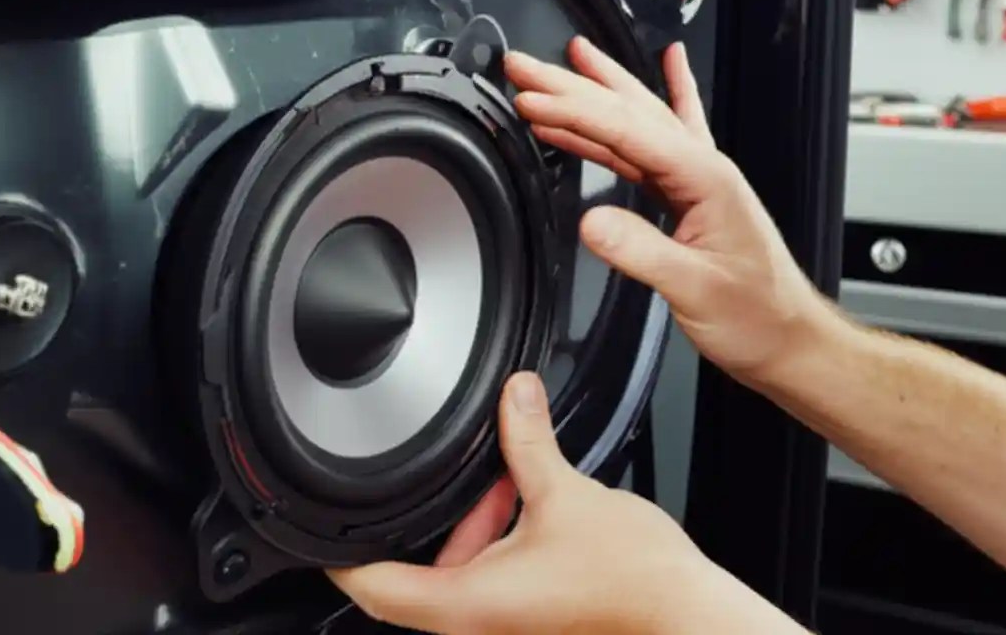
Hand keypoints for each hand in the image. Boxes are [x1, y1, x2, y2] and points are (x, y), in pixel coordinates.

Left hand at [328, 373, 805, 634]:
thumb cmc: (634, 581)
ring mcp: (506, 626)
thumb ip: (528, 440)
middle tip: (466, 478)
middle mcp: (480, 625)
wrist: (686, 615)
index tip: (319, 529)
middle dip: (436, 518)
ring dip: (473, 528)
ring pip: (457, 577)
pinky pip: (491, 582)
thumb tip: (514, 395)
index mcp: (468, 605)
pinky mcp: (531, 621)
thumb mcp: (567, 493)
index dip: (337, 555)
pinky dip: (497, 543)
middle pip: (414, 576)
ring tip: (512, 486)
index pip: (371, 586)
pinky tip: (532, 509)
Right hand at [505, 37, 840, 388]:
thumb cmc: (756, 316)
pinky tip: (671, 63)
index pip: (627, 131)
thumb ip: (642, 252)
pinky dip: (667, 94)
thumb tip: (591, 222)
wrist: (788, 338)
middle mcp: (704, 168)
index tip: (531, 100)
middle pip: (629, 111)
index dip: (573, 112)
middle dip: (573, 85)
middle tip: (525, 66)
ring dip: (599, 89)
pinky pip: (668, 136)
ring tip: (564, 62)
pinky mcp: (696, 194)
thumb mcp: (695, 289)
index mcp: (705, 180)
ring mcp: (700, 178)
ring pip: (641, 119)